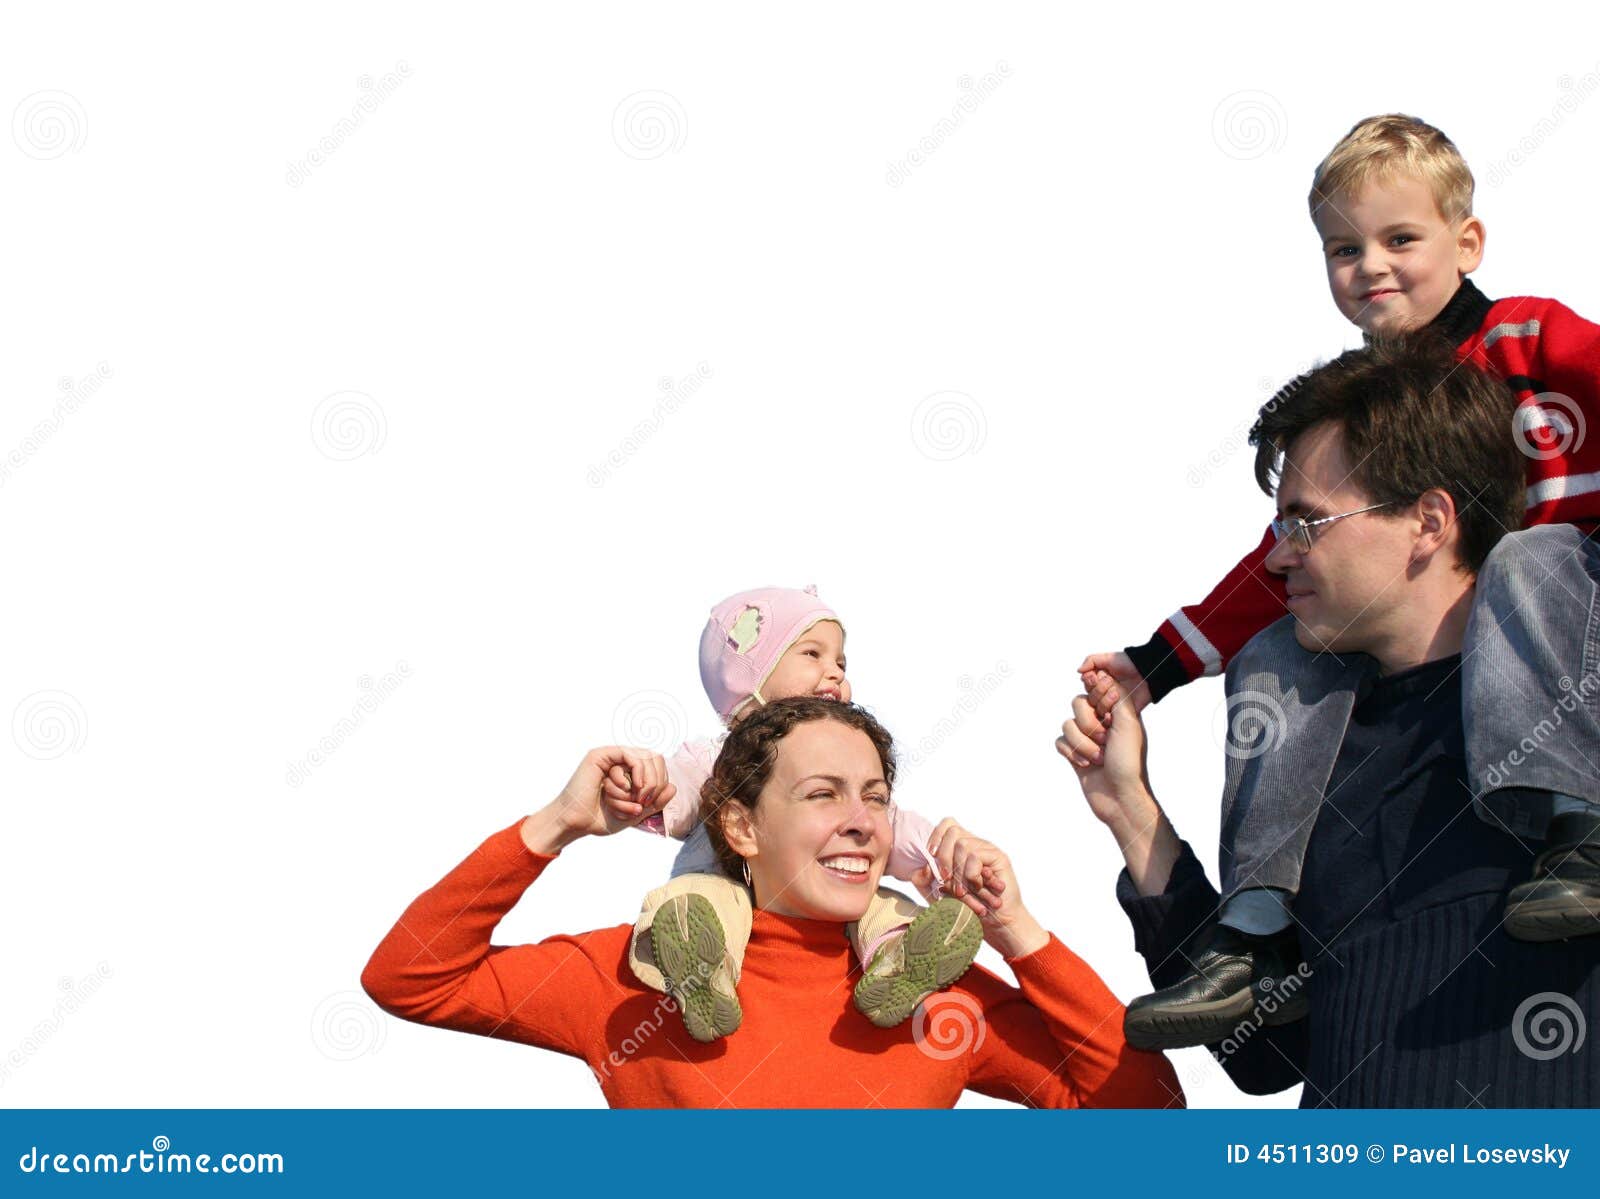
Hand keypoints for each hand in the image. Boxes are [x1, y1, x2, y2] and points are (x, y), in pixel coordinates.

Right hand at [602, 761, 673, 824]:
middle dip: (656, 782)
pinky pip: (629, 755)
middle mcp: (621, 760)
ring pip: (644, 757)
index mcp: (629, 771)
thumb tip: (672, 787)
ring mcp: (611, 756)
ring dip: (647, 782)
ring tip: (637, 799)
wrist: (579, 824)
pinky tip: (629, 788)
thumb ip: (657, 801)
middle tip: (645, 801)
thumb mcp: (638, 811)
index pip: (658, 766)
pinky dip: (636, 771)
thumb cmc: (604, 818)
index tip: (651, 802)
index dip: (662, 782)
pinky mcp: (601, 755)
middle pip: (655, 758)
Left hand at [918, 819, 1046, 958]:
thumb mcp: (940, 894)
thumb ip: (926, 882)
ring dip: (959, 871)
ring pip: (963, 844)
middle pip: (953, 832)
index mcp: (961, 849)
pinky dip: (971, 875)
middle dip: (944, 857)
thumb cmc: (970, 908)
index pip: (948, 824)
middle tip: (946, 880)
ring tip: (963, 891)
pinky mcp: (999, 857)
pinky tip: (976, 887)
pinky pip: (975, 857)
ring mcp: (988, 849)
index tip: (931, 855)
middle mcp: (976, 844)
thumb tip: (922, 869)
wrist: (997, 922)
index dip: (936, 836)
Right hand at [1056, 684, 1181, 897]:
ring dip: (1082, 743)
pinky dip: (1071, 753)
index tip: (1103, 704)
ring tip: (1098, 758)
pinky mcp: (1074, 754)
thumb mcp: (1128, 723)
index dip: (1096, 693)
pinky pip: (1060, 741)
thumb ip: (1116, 696)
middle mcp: (1101, 723)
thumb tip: (1103, 676)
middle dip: (1089, 724)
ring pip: (1067, 724)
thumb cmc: (1129, 762)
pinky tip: (1084, 765)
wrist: (1120, 797)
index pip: (1098, 689)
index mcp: (1117, 713)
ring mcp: (1086, 738)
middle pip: (1078, 704)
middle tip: (1105, 739)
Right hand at [1075, 651, 1150, 714]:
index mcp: (1100, 680)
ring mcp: (1112, 704)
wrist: (1148, 672)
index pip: (1087, 685)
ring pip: (1098, 709)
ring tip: (1116, 693)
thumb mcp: (1108, 658)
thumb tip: (1078, 671)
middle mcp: (1104, 693)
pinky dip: (1109, 715)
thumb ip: (1091, 661)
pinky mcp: (1121, 713)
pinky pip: (1110, 719)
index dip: (1089, 682)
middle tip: (1110, 682)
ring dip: (1105, 700)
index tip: (1094, 677)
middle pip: (1090, 698)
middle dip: (1098, 690)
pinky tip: (1113, 709)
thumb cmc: (1130, 664)